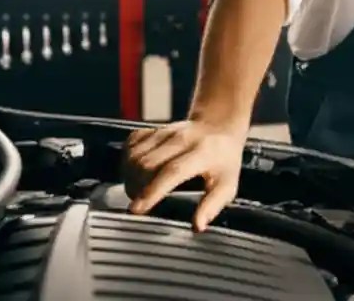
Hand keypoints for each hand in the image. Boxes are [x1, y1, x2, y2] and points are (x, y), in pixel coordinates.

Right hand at [122, 119, 247, 231]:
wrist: (219, 128)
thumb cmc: (222, 161)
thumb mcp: (227, 185)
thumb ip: (212, 206)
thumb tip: (197, 226)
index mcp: (202, 152)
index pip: (172, 171)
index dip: (152, 191)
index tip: (137, 209)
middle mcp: (182, 138)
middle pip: (147, 164)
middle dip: (137, 188)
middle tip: (139, 204)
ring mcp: (165, 131)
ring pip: (135, 155)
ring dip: (130, 177)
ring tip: (137, 192)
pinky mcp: (153, 129)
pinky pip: (131, 145)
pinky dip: (127, 161)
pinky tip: (135, 173)